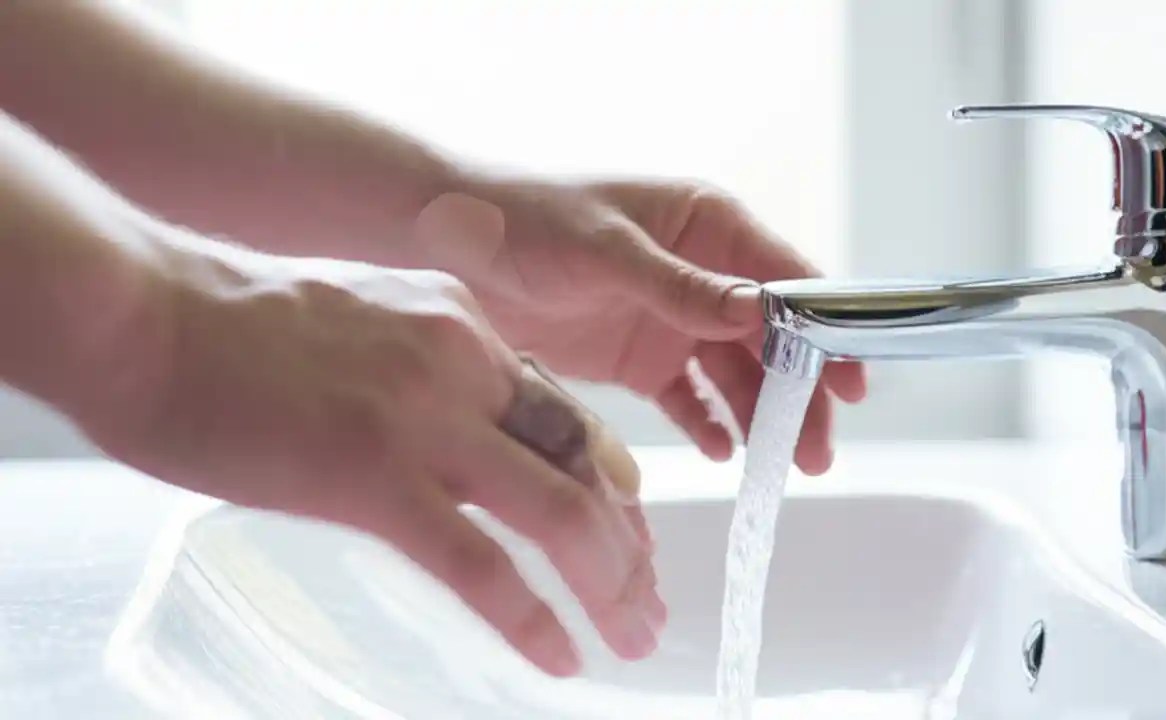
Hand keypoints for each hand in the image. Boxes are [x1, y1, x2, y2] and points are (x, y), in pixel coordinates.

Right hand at [82, 238, 661, 676]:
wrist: (145, 314)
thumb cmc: (235, 327)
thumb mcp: (365, 321)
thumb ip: (427, 368)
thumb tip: (465, 439)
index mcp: (462, 324)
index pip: (568, 414)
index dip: (611, 487)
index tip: (630, 541)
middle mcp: (463, 362)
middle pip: (584, 464)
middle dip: (628, 546)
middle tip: (648, 606)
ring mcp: (422, 419)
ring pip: (556, 512)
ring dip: (608, 584)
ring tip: (630, 636)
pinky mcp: (371, 475)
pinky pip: (478, 563)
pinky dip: (530, 617)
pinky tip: (558, 654)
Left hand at [416, 178, 865, 473]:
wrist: (450, 250)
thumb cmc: (525, 221)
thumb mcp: (606, 250)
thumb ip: (680, 286)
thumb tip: (759, 311)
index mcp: (706, 224)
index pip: (787, 277)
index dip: (825, 330)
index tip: (852, 381)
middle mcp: (700, 273)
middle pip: (770, 339)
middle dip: (798, 392)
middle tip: (815, 450)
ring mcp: (671, 319)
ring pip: (735, 375)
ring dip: (760, 416)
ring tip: (780, 466)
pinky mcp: (640, 359)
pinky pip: (688, 399)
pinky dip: (707, 424)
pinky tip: (723, 451)